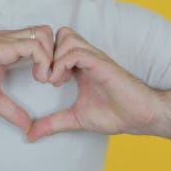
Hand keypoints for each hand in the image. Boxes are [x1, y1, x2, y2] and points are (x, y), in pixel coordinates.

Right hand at [0, 25, 54, 133]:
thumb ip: (12, 111)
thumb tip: (26, 127)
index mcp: (10, 48)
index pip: (41, 42)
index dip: (51, 59)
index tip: (50, 82)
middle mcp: (12, 40)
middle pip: (48, 33)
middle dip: (57, 54)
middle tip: (53, 78)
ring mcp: (10, 40)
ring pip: (46, 34)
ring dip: (52, 57)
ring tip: (45, 79)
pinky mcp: (6, 45)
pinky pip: (36, 46)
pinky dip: (44, 62)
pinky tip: (37, 78)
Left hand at [26, 26, 163, 141]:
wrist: (140, 116)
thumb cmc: (114, 114)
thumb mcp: (75, 118)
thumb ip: (53, 123)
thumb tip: (30, 135)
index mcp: (80, 65)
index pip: (56, 45)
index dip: (44, 58)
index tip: (42, 80)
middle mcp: (87, 57)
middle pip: (60, 34)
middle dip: (46, 53)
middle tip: (45, 77)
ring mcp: (94, 58)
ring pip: (66, 38)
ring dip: (53, 58)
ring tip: (54, 80)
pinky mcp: (101, 63)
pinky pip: (76, 52)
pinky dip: (62, 63)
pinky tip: (61, 81)